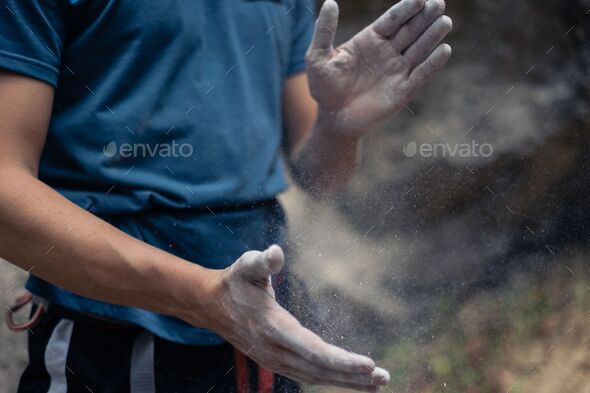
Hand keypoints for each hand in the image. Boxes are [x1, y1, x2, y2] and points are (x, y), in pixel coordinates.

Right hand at [208, 245, 389, 391]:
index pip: (312, 349)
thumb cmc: (235, 282)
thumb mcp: (246, 265)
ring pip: (315, 377)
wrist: (211, 306)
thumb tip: (276, 252)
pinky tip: (351, 380)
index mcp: (272, 327)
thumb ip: (263, 260)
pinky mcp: (276, 362)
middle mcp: (274, 350)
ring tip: (377, 383)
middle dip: (352, 376)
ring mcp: (274, 360)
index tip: (368, 364)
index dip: (340, 360)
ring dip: (346, 382)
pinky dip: (331, 379)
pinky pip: (308, 375)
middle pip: (318, 369)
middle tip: (383, 378)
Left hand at [306, 0, 452, 134]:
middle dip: (425, 17)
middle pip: (410, 30)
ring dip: (432, 35)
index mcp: (371, 40)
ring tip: (444, 21)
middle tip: (439, 2)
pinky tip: (444, 50)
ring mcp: (397, 70)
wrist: (333, 118)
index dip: (406, 8)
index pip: (392, 20)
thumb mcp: (317, 57)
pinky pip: (421, 75)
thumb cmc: (324, 87)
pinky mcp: (403, 90)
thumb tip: (329, 3)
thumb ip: (324, 31)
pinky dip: (433, 64)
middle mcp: (388, 52)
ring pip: (419, 49)